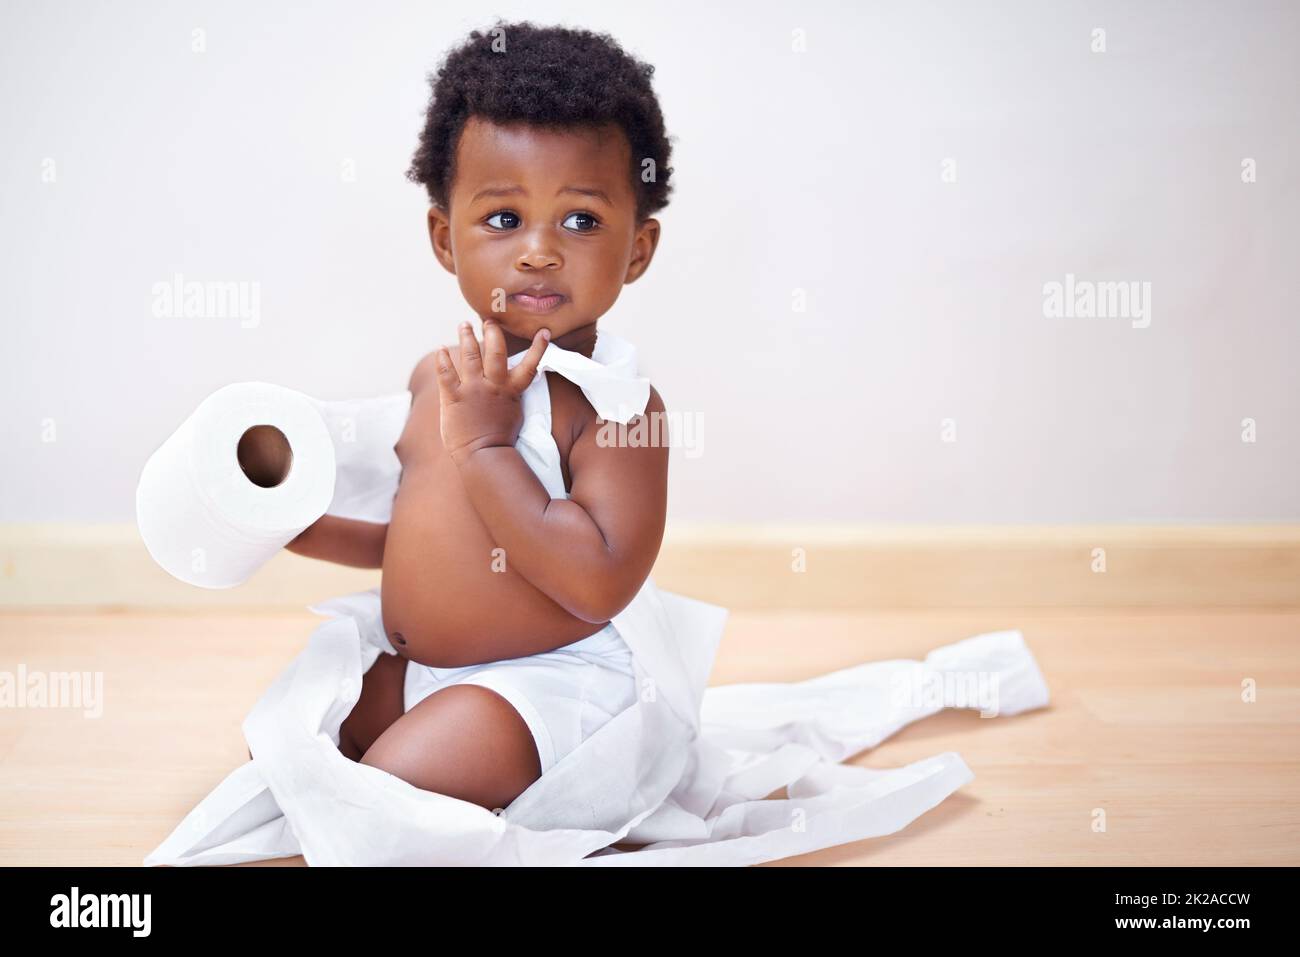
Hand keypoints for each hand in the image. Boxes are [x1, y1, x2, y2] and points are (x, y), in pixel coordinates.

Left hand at [435, 319, 549, 464]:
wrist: (484, 456)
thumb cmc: (500, 441)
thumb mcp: (513, 416)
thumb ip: (509, 398)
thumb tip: (509, 389)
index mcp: (511, 391)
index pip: (530, 365)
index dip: (538, 348)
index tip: (544, 331)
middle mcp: (493, 386)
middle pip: (496, 352)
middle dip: (493, 333)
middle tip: (489, 320)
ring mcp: (473, 390)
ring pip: (470, 356)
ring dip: (467, 337)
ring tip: (464, 325)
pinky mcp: (454, 398)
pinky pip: (446, 374)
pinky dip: (443, 360)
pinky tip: (440, 350)